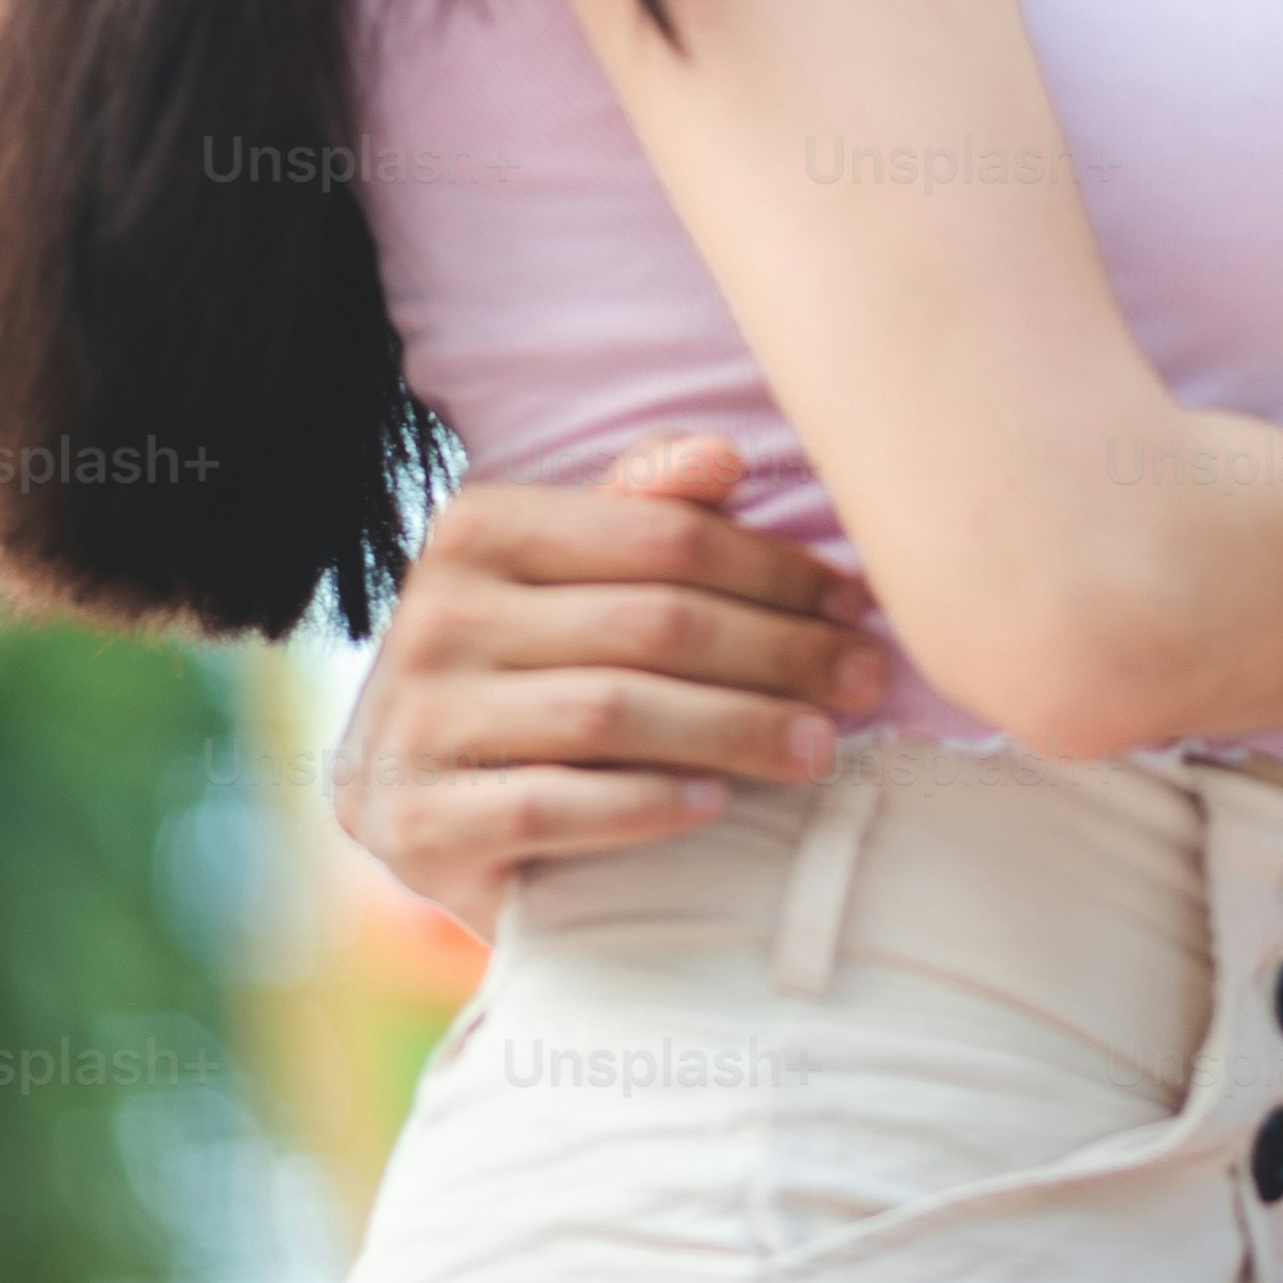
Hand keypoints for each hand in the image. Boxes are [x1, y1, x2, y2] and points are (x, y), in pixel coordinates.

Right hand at [321, 431, 885, 933]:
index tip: (860, 606)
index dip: (777, 570)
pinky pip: (549, 808)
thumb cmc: (532, 667)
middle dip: (780, 654)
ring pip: (609, 713)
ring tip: (820, 748)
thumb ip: (646, 508)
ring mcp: (414, 722)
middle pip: (651, 625)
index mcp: (478, 529)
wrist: (422, 801)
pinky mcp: (414, 823)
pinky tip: (716, 803)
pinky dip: (643, 804)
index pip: (663, 538)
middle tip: (868, 683)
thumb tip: (724, 458)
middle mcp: (434, 616)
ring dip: (734, 730)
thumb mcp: (578, 574)